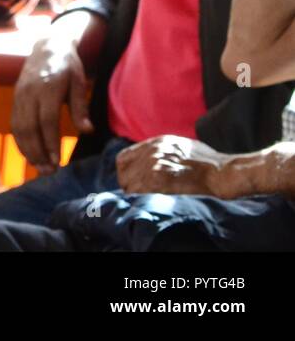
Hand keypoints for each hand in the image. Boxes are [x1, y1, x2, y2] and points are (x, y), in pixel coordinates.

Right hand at [11, 23, 94, 172]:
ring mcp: (19, 96)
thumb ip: (80, 107)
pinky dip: (20, 141)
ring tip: (39, 168)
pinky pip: (14, 124)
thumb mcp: (79, 82)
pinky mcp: (15, 99)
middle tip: (48, 172)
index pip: (47, 120)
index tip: (57, 161)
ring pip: (19, 128)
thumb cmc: (68, 66)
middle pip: (29, 128)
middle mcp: (29, 93)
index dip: (50, 142)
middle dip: (38, 152)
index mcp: (47, 87)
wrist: (46, 47)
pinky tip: (30, 154)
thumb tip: (87, 130)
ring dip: (28, 150)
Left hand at [116, 135, 231, 196]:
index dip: (126, 173)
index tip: (132, 182)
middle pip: (124, 174)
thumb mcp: (184, 147)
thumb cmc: (210, 164)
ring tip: (150, 201)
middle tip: (141, 196)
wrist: (223, 172)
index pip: (124, 158)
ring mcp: (154, 165)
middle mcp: (152, 152)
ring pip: (130, 186)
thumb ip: (164, 152)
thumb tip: (151, 162)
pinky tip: (154, 203)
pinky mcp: (159, 180)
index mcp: (157, 143)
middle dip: (130, 186)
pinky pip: (139, 194)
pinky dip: (143, 201)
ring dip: (137, 196)